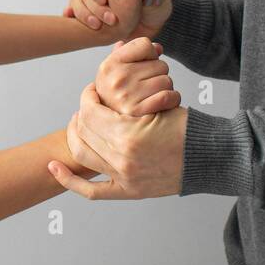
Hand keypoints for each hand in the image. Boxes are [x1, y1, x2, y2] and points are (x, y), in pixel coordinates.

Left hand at [47, 83, 186, 199]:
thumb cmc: (189, 127)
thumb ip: (129, 96)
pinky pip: (92, 191)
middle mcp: (122, 158)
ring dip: (75, 136)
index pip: (91, 111)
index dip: (88, 97)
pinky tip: (53, 169)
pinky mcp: (129, 192)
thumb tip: (107, 72)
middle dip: (82, 113)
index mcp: (129, 134)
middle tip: (88, 104)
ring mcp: (124, 178)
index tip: (93, 90)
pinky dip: (69, 181)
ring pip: (83, 155)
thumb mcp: (159, 104)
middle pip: (84, 131)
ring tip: (78, 124)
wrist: (211, 157)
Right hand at [94, 37, 180, 115]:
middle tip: (150, 84)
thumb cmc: (115, 95)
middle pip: (160, 64)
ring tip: (155, 94)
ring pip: (167, 81)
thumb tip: (158, 48)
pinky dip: (173, 99)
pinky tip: (166, 102)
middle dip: (159, 74)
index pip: (144, 44)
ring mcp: (127, 96)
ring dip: (166, 88)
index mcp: (110, 65)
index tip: (145, 64)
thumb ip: (133, 54)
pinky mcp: (140, 111)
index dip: (150, 53)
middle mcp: (117, 79)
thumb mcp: (115, 71)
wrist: (106, 128)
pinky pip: (169, 96)